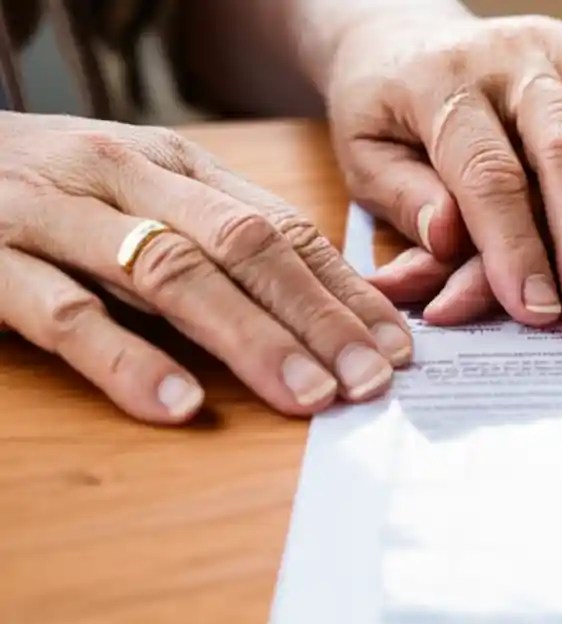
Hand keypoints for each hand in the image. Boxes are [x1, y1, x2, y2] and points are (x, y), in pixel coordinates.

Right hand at [0, 112, 411, 423]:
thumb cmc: (50, 194)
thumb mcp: (140, 196)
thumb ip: (216, 238)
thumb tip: (326, 306)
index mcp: (172, 165)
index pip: (281, 227)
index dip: (343, 291)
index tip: (396, 349)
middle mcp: (123, 178)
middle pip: (243, 247)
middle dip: (318, 318)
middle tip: (369, 382)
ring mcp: (55, 215)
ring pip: (171, 274)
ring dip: (249, 341)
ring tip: (306, 397)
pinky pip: (66, 314)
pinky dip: (126, 360)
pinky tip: (177, 404)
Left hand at [324, 10, 561, 325]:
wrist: (401, 36)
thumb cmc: (382, 111)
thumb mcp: (366, 154)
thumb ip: (405, 196)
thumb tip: (448, 239)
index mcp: (437, 87)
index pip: (484, 173)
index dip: (511, 245)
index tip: (532, 306)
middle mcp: (498, 62)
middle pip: (555, 150)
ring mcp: (546, 53)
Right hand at [401, 38, 561, 321]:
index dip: (538, 249)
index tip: (515, 310)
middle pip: (526, 183)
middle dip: (486, 253)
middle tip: (449, 314)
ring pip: (507, 180)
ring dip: (464, 237)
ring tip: (424, 289)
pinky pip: (519, 182)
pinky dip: (478, 222)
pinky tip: (450, 254)